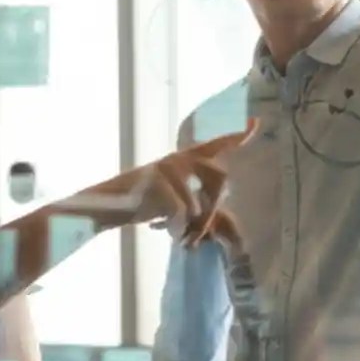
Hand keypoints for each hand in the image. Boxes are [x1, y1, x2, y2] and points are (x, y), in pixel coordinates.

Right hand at [93, 119, 257, 245]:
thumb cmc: (138, 204)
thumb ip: (198, 205)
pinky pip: (180, 209)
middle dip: (213, 212)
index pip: (216, 145)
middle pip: (220, 178)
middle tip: (196, 238)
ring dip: (194, 224)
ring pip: (201, 199)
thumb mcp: (173, 202)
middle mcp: (178, 157)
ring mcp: (166, 166)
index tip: (257, 123)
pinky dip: (174, 226)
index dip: (237, 136)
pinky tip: (159, 228)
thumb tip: (225, 223)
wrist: (102, 205)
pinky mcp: (154, 179)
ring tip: (178, 237)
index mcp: (184, 159)